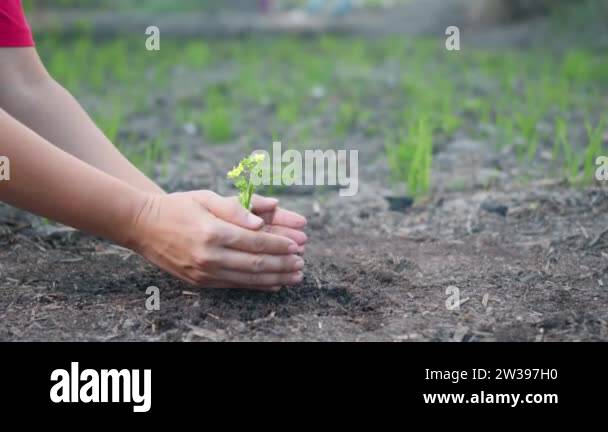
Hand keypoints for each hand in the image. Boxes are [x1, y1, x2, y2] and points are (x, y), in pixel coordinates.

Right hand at [130, 191, 304, 291]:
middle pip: (256, 264)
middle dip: (283, 264)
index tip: (297, 244)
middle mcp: (209, 256)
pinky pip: (235, 286)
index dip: (279, 244)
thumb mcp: (206, 198)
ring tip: (295, 276)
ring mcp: (204, 272)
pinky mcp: (200, 282)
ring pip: (248, 279)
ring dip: (276, 278)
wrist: (142, 226)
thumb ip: (236, 208)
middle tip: (302, 263)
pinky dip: (257, 286)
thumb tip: (261, 220)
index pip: (256, 241)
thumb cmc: (178, 206)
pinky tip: (274, 284)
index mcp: (213, 232)